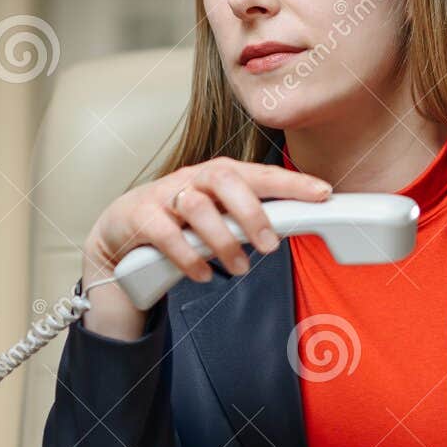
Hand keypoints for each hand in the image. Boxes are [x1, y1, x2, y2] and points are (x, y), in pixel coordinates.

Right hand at [81, 156, 331, 339]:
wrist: (123, 230)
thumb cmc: (182, 223)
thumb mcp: (219, 218)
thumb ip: (250, 221)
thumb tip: (296, 228)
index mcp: (218, 175)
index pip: (259, 172)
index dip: (291, 181)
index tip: (322, 193)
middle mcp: (193, 178)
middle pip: (225, 178)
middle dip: (252, 212)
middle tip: (270, 245)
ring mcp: (164, 195)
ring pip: (196, 206)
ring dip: (222, 242)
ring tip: (240, 269)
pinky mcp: (139, 216)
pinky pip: (165, 233)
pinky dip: (187, 257)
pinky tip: (202, 274)